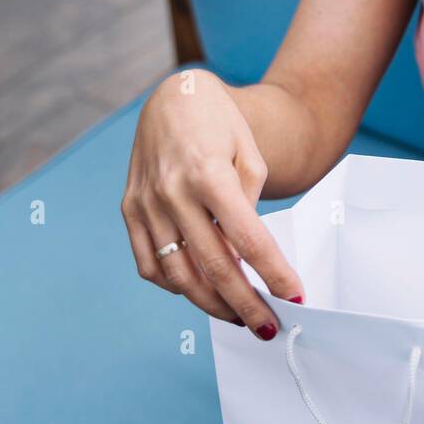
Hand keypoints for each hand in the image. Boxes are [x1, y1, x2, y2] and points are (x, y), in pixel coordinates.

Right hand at [121, 70, 303, 338]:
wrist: (173, 97)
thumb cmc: (220, 124)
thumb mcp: (249, 153)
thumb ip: (249, 204)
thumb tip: (247, 256)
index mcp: (208, 174)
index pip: (247, 239)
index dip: (272, 273)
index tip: (294, 298)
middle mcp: (172, 192)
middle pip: (212, 266)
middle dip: (244, 304)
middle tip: (268, 326)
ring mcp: (145, 204)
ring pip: (178, 275)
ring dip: (211, 304)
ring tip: (239, 316)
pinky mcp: (129, 210)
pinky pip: (149, 264)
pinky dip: (175, 286)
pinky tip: (200, 292)